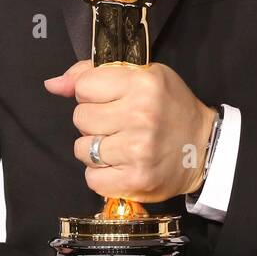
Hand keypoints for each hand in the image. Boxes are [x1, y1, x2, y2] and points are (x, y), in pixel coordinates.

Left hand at [44, 59, 217, 201]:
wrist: (204, 148)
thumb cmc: (171, 108)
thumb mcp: (143, 76)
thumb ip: (94, 75)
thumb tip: (53, 84)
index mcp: (143, 84)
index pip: (84, 87)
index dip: (91, 94)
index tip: (108, 100)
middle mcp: (140, 115)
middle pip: (80, 118)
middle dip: (93, 122)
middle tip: (117, 124)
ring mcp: (137, 150)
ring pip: (82, 149)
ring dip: (96, 149)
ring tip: (119, 145)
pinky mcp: (135, 180)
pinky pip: (92, 178)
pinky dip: (101, 174)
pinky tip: (120, 165)